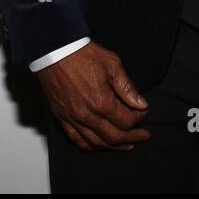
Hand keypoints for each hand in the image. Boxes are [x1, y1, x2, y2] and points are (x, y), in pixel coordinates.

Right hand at [35, 40, 150, 151]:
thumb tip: (141, 104)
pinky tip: (100, 144)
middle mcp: (86, 114)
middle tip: (142, 136)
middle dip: (132, 138)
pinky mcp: (61, 118)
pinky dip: (91, 145)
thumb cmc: (82, 55)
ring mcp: (72, 118)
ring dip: (114, 146)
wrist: (55, 51)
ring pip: (96, 143)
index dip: (139, 118)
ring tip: (126, 145)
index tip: (143, 112)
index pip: (126, 121)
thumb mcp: (112, 64)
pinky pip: (76, 140)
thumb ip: (127, 87)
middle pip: (114, 137)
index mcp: (101, 101)